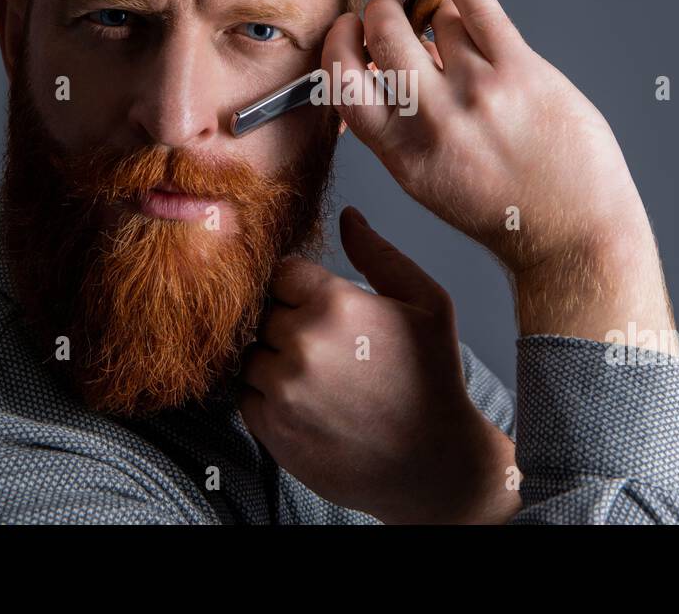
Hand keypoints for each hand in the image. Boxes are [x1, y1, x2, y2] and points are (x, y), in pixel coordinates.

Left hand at [237, 206, 520, 523]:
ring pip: (249, 351)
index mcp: (335, 303)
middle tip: (323, 345)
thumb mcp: (427, 303)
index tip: (322, 307)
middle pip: (262, 310)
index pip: (282, 272)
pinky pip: (244, 394)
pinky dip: (265, 395)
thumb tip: (347, 215)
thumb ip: (379, 254)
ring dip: (272, 358)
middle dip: (285, 321)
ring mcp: (281, 388)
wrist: (432, 462)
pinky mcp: (270, 427)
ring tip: (316, 375)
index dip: (301, 288)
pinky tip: (306, 402)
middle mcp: (301, 343)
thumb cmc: (434, 377)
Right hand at [321, 0, 672, 338]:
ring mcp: (476, 93)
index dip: (339, 46)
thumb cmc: (506, 214)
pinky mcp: (521, 73)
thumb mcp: (431, 184)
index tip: (348, 32)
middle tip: (388, 9)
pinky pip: (478, 7)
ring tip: (442, 21)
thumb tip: (385, 66)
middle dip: (379, 12)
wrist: (574, 237)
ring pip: (432, 21)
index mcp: (401, 154)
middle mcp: (432, 121)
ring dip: (432, 14)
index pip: (342, 82)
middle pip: (381, 36)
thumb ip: (402, 131)